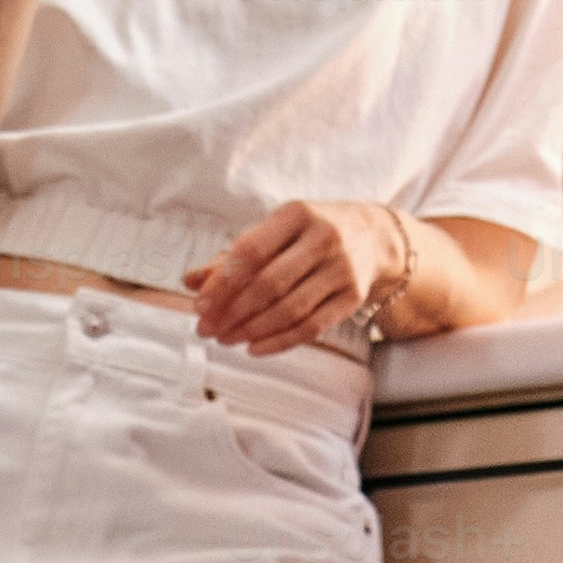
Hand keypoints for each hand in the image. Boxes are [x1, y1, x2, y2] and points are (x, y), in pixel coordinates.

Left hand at [183, 199, 412, 353]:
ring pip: (290, 309)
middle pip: (270, 283)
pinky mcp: (353, 295)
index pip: (251, 251)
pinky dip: (279, 342)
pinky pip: (312, 326)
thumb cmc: (305, 235)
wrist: (374, 236)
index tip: (199, 306)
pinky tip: (254, 348)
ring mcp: (342, 268)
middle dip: (232, 312)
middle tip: (206, 330)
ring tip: (225, 339)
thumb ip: (231, 257)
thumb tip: (188, 281)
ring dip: (252, 330)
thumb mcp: (273, 233)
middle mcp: (323, 238)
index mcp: (296, 214)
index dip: (222, 282)